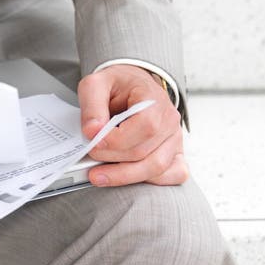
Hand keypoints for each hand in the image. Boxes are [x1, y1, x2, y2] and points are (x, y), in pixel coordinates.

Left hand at [78, 65, 187, 187]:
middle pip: (147, 151)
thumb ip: (92, 104)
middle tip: (90, 156)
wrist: (132, 83)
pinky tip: (126, 177)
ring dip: (125, 175)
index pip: (144, 126)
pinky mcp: (175, 152)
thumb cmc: (118, 83)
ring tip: (99, 176)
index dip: (118, 139)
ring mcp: (175, 138)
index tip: (94, 142)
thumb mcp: (97, 83)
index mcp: (154, 99)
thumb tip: (92, 132)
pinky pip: (174, 174)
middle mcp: (169, 120)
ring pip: (157, 167)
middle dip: (114, 158)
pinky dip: (150, 181)